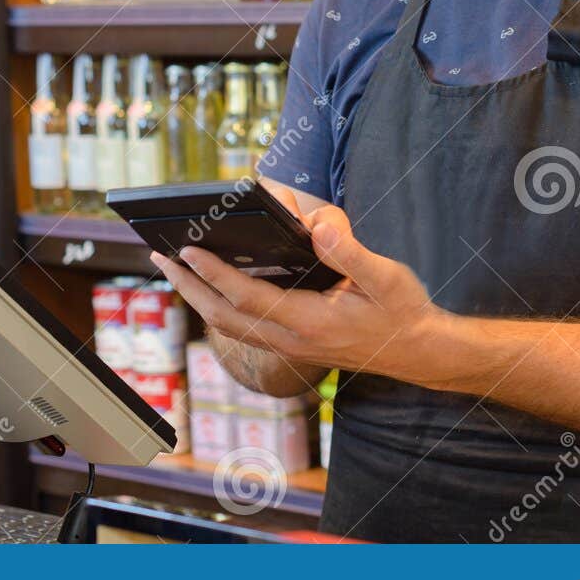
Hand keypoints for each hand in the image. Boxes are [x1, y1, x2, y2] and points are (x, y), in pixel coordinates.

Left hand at [150, 198, 445, 382]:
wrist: (420, 352)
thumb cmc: (403, 312)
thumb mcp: (387, 277)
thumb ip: (351, 252)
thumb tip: (316, 227)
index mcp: (311, 322)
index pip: (249, 298)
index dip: (215, 275)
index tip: (188, 251)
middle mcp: (293, 340)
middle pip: (225, 316)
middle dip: (189, 286)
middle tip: (160, 254)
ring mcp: (290, 346)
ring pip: (230, 325)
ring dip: (198, 296)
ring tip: (173, 267)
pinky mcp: (293, 345)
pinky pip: (244, 328)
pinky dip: (219, 306)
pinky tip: (210, 285)